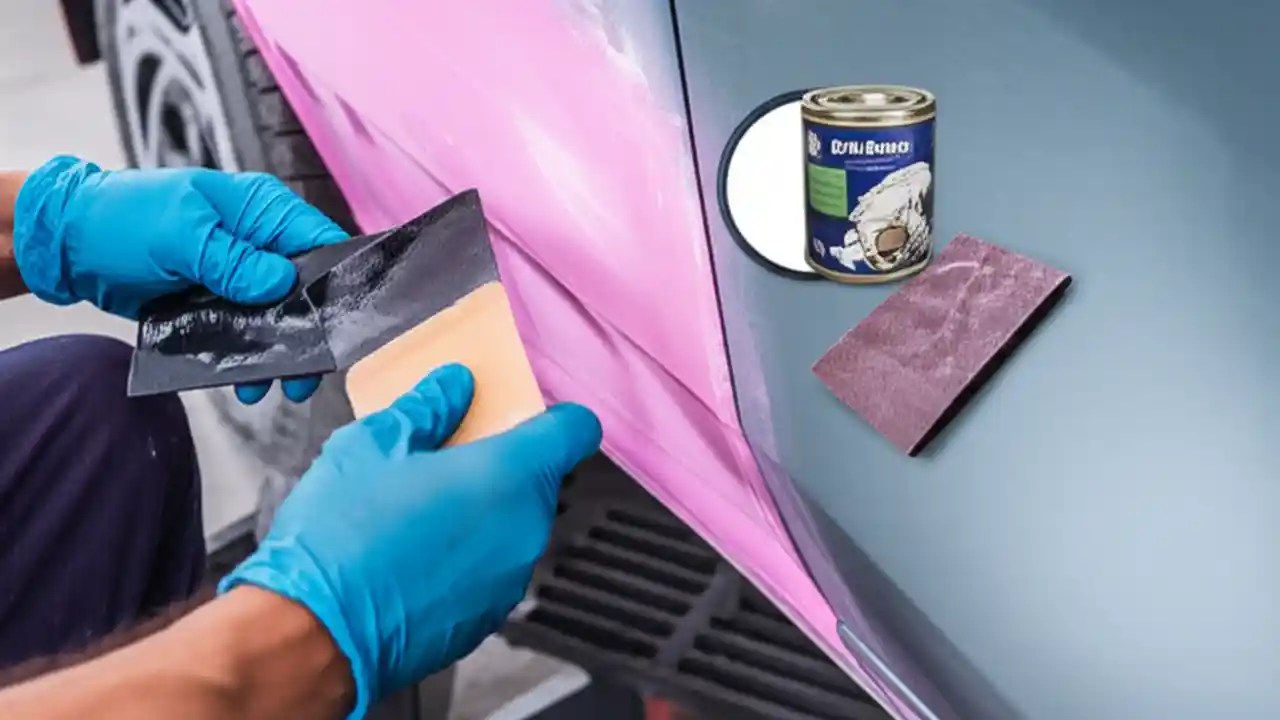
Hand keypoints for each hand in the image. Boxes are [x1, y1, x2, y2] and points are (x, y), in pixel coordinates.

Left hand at [12, 155, 347, 402]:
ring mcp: (237, 273)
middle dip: (308, 330)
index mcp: (259, 209)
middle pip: (305, 288)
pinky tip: (242, 380)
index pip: (319, 241)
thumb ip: (234, 260)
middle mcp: (257, 241)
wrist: (67, 244)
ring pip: (276, 316)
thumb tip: (280, 283)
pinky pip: (244, 330)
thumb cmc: (122, 219)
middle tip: (307, 372)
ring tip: (271, 385)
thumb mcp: (181, 235)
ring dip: (277, 351)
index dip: (337, 278)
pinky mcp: (216, 301)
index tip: (343, 320)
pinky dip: (246, 356)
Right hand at [219, 364, 600, 715]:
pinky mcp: (488, 616)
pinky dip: (467, 556)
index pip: (575, 430)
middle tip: (445, 457)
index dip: (553, 417)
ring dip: (481, 512)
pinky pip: (491, 568)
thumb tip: (454, 386)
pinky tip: (414, 553)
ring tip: (417, 509)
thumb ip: (428, 407)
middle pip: (539, 477)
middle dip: (500, 463)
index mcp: (507, 474)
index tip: (523, 414)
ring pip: (513, 525)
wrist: (315, 635)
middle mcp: (523, 528)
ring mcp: (510, 577)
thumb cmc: (341, 540)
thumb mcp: (374, 444)